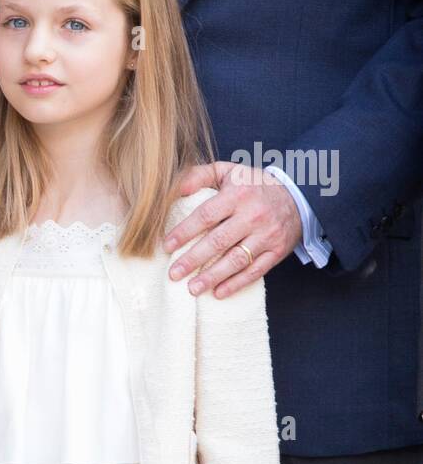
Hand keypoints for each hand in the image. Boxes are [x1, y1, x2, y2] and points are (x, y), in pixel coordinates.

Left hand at [162, 162, 302, 298]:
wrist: (297, 197)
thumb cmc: (253, 185)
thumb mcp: (228, 171)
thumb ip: (200, 175)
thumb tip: (178, 190)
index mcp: (237, 194)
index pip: (206, 215)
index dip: (185, 231)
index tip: (167, 245)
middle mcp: (252, 215)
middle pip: (218, 241)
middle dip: (193, 259)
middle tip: (173, 273)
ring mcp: (266, 235)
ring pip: (236, 260)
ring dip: (212, 277)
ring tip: (192, 288)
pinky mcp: (276, 252)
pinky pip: (255, 271)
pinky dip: (236, 284)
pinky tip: (218, 292)